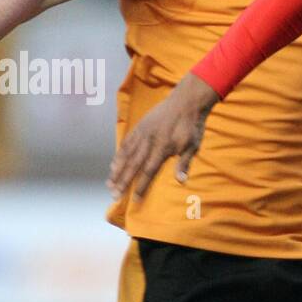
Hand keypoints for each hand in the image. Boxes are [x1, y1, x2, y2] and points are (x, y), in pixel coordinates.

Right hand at [108, 72, 218, 199]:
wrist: (186, 101)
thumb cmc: (192, 125)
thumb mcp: (192, 145)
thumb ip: (184, 162)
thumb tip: (181, 180)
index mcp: (162, 148)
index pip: (149, 171)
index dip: (141, 186)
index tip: (135, 199)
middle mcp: (149, 142)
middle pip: (133, 165)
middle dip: (123, 182)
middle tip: (114, 196)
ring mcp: (142, 133)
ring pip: (126, 155)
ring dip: (117, 171)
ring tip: (109, 184)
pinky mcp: (139, 127)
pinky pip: (126, 142)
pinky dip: (119, 154)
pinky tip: (114, 164)